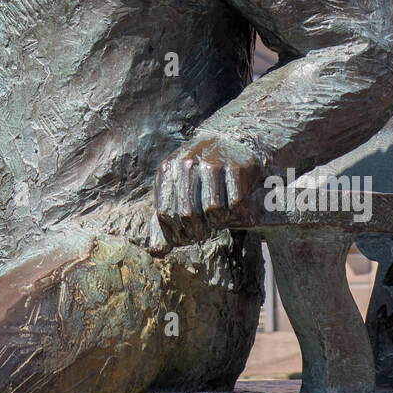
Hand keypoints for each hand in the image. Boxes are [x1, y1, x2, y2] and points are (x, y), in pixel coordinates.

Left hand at [149, 135, 265, 256]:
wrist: (230, 140)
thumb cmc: (199, 173)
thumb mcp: (177, 188)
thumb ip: (166, 217)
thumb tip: (155, 252)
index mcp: (167, 169)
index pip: (165, 213)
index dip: (175, 234)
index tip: (185, 240)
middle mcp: (187, 162)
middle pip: (187, 214)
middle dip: (196, 231)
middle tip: (203, 234)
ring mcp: (213, 162)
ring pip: (213, 209)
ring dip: (218, 222)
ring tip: (219, 220)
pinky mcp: (237, 166)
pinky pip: (236, 202)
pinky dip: (237, 213)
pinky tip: (236, 211)